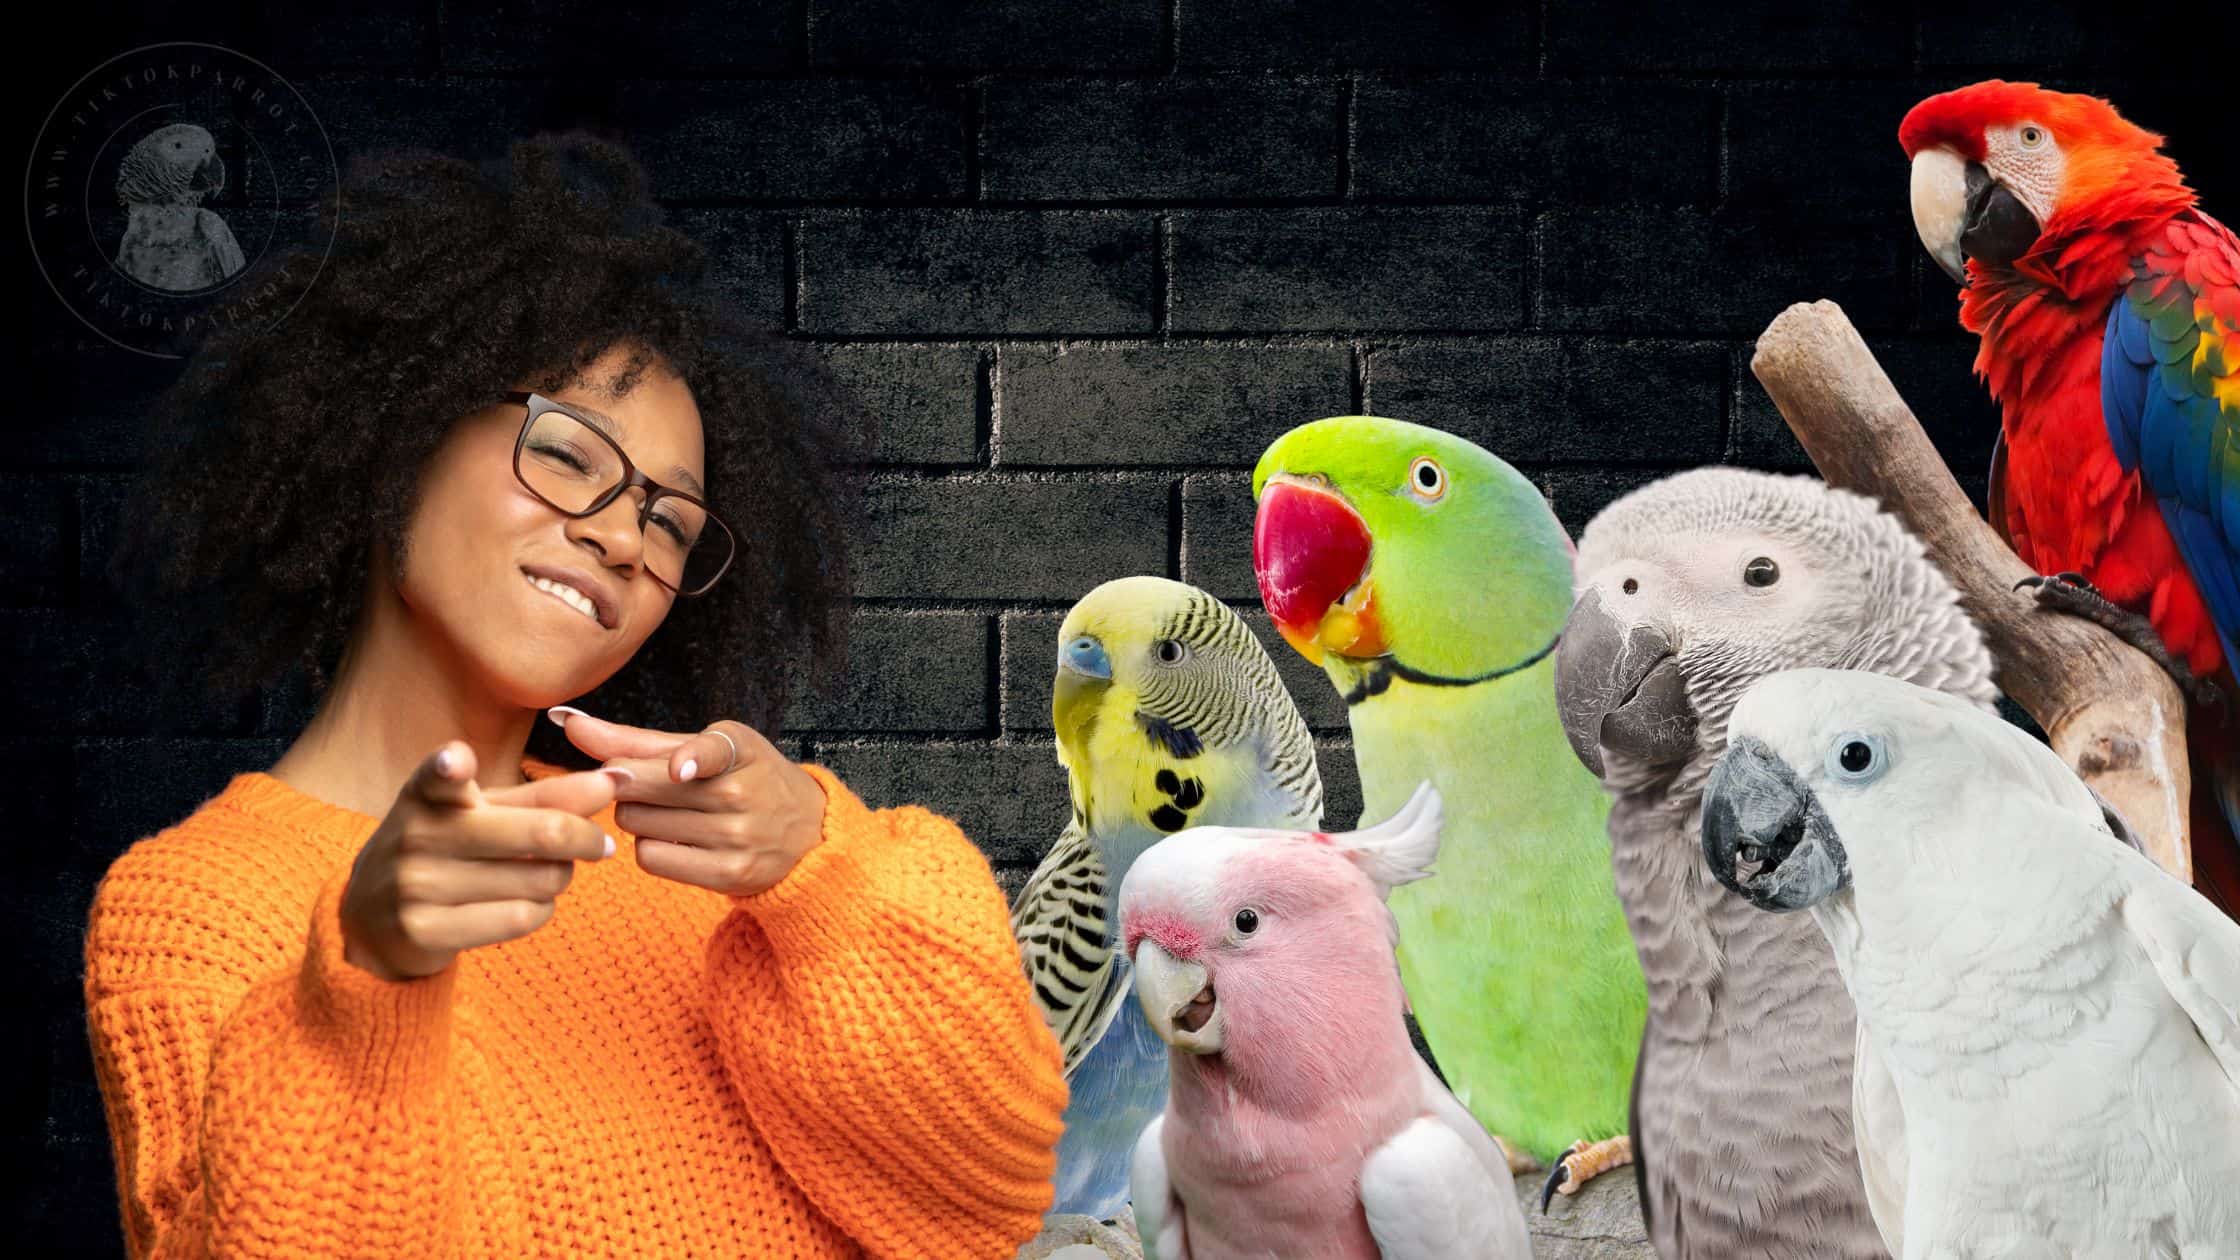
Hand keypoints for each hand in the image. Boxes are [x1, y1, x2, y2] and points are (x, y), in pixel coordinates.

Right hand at [340, 741, 621, 980]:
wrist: (374, 919)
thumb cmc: (447, 848)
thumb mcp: (484, 812)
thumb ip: (547, 795)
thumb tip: (615, 780)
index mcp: (427, 793)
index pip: (438, 776)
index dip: (450, 768)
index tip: (457, 761)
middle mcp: (416, 835)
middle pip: (540, 832)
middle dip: (586, 838)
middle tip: (600, 844)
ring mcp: (415, 886)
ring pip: (539, 879)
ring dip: (560, 878)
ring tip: (548, 874)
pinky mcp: (425, 931)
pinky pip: (520, 918)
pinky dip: (541, 910)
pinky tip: (528, 903)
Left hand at [550, 708, 825, 896]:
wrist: (806, 835)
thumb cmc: (743, 779)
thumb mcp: (704, 748)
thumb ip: (634, 739)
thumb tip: (566, 721)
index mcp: (740, 749)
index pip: (715, 750)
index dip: (692, 759)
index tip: (679, 769)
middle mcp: (743, 792)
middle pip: (642, 787)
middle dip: (628, 784)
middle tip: (644, 785)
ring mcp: (737, 836)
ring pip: (640, 824)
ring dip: (639, 817)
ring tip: (670, 813)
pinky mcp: (729, 874)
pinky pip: (652, 858)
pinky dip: (651, 848)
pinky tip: (675, 840)